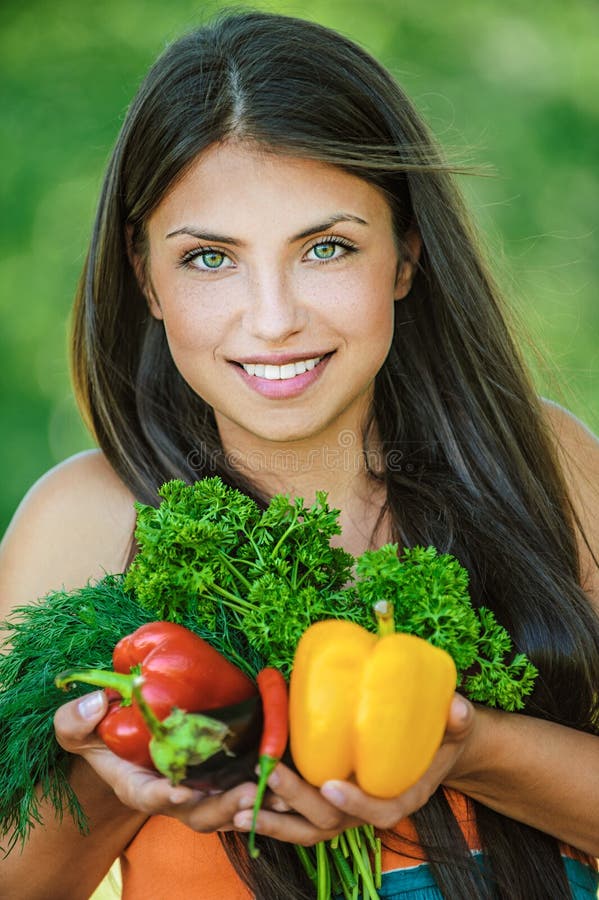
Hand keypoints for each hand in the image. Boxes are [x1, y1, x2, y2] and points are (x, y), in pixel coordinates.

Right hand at [53, 691, 263, 832]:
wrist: (123, 738)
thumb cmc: (99, 733)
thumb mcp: (77, 727)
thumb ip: (76, 719)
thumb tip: (96, 703)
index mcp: (135, 785)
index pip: (147, 797)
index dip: (162, 797)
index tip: (176, 793)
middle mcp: (170, 795)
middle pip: (197, 812)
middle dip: (223, 806)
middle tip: (248, 794)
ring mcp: (197, 789)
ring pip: (226, 807)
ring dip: (252, 802)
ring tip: (277, 791)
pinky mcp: (219, 776)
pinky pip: (242, 789)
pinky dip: (265, 788)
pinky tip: (287, 775)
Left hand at [232, 693, 474, 843]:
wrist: (434, 748)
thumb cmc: (441, 735)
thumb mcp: (456, 726)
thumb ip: (457, 719)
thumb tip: (457, 707)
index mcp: (402, 797)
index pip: (380, 811)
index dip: (356, 802)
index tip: (331, 783)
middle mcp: (370, 810)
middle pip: (332, 819)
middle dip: (298, 799)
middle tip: (268, 771)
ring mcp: (346, 811)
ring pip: (308, 828)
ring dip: (274, 819)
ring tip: (239, 807)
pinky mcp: (327, 802)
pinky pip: (297, 820)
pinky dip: (270, 816)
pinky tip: (240, 805)